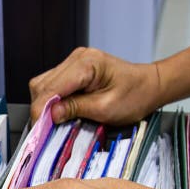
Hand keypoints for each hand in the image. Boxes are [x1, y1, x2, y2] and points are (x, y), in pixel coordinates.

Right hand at [29, 47, 161, 124]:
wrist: (150, 86)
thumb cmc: (135, 95)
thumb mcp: (106, 108)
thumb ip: (76, 108)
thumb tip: (50, 115)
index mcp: (86, 64)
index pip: (51, 88)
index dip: (41, 111)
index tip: (39, 131)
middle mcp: (77, 58)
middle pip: (42, 85)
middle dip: (41, 109)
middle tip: (46, 130)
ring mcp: (74, 62)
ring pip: (43, 84)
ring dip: (45, 105)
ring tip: (54, 122)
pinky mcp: (74, 69)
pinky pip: (53, 85)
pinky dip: (52, 100)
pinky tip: (60, 112)